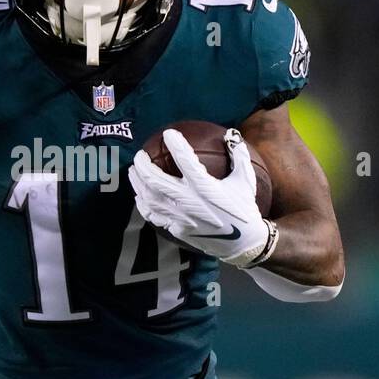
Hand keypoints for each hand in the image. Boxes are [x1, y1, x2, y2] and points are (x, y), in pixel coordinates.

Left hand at [129, 128, 272, 266]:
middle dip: (143, 165)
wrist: (243, 244)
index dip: (175, 145)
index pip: (185, 160)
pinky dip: (143, 205)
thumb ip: (239, 156)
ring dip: (138, 183)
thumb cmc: (244, 209)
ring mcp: (181, 217)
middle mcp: (190, 202)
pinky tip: (139, 196)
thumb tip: (232, 134)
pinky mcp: (178, 229)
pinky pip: (154, 216)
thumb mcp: (245, 181)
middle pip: (156, 181)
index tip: (168, 134)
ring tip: (133, 171)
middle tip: (140, 155)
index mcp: (206, 188)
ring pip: (150, 198)